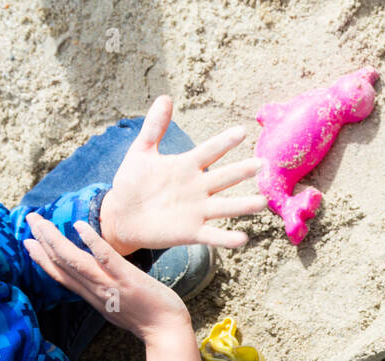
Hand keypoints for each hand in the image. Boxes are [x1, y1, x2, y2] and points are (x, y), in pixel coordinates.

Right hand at [24, 214, 202, 360]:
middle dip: (43, 242)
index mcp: (92, 296)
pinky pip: (106, 259)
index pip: (61, 275)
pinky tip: (79, 226)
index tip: (28, 243)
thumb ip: (102, 291)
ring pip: (76, 261)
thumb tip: (95, 280)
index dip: (42, 259)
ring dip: (56, 240)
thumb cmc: (147, 318)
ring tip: (42, 223)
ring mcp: (110, 286)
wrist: (166, 332)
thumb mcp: (116, 305)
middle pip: (62, 265)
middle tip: (29, 220)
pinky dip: (92, 242)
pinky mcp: (127, 281)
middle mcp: (96, 291)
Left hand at [99, 95, 267, 254]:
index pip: (210, 151)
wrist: (122, 216)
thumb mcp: (142, 151)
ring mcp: (197, 210)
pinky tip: (242, 239)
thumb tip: (165, 97)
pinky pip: (212, 235)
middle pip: (224, 178)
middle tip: (262, 164)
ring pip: (225, 207)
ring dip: (243, 205)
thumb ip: (154, 127)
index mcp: (187, 166)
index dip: (224, 142)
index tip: (241, 131)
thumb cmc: (132, 182)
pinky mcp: (191, 232)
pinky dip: (227, 238)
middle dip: (243, 171)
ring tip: (261, 203)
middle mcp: (198, 188)